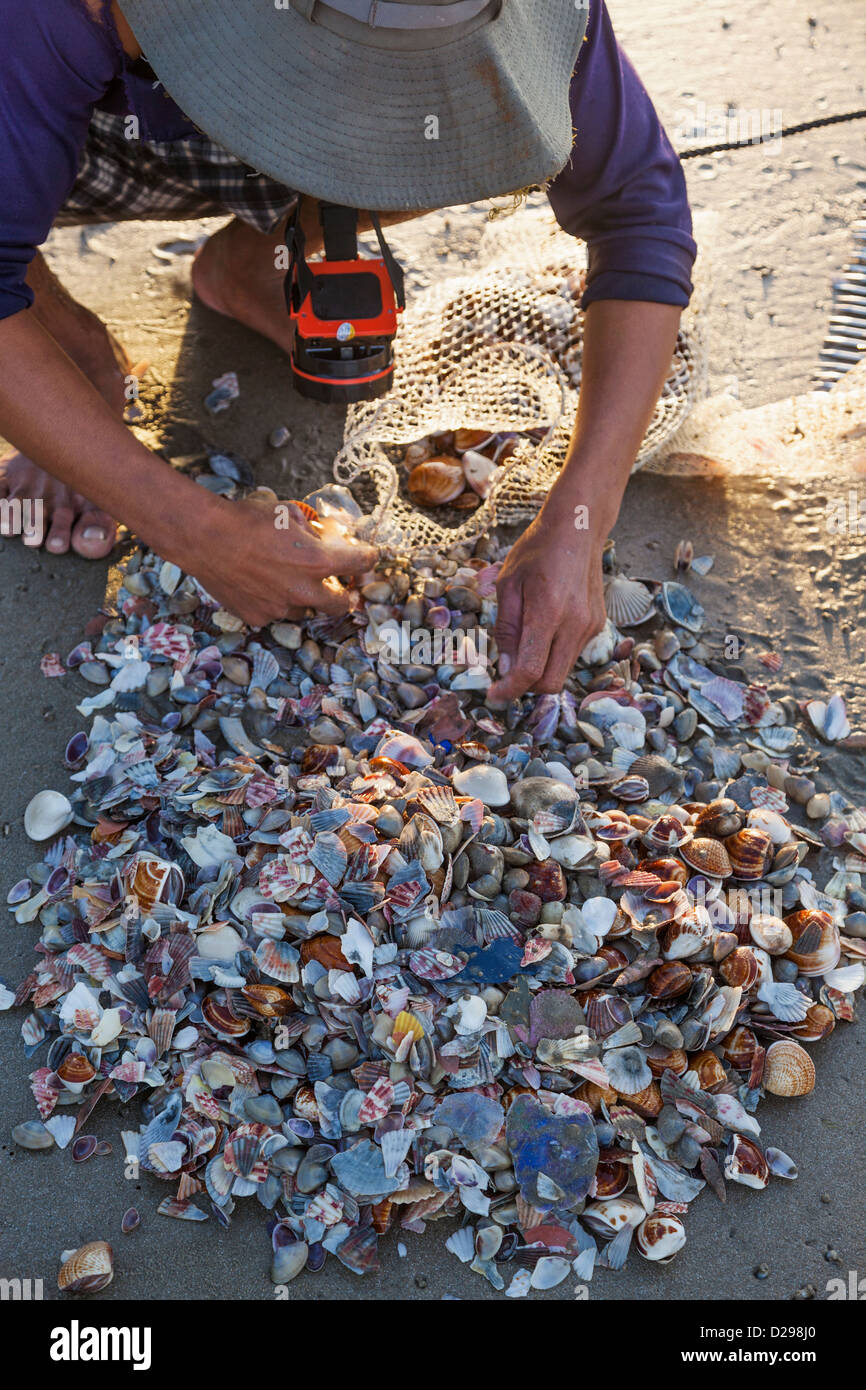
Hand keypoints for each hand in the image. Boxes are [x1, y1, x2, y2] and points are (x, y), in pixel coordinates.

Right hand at [186, 493, 377, 626]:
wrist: (204, 537)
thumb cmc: (246, 519)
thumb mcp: (288, 514)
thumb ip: (310, 530)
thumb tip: (321, 536)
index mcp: (317, 561)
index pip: (359, 564)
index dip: (369, 558)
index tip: (370, 557)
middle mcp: (303, 590)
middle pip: (341, 605)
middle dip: (344, 595)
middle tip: (340, 586)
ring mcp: (280, 607)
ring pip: (304, 609)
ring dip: (303, 597)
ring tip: (287, 579)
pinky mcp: (257, 617)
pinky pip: (274, 613)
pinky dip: (273, 601)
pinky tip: (259, 584)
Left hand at [487, 500, 606, 699]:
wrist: (578, 529)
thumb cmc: (537, 551)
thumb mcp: (508, 585)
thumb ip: (506, 629)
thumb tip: (506, 669)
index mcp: (549, 611)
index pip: (531, 670)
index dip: (510, 690)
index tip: (494, 696)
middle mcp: (575, 624)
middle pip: (550, 682)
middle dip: (525, 687)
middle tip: (505, 675)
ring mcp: (591, 626)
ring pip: (562, 671)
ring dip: (540, 671)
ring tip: (523, 644)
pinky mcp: (597, 625)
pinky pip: (571, 654)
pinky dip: (553, 655)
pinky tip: (543, 630)